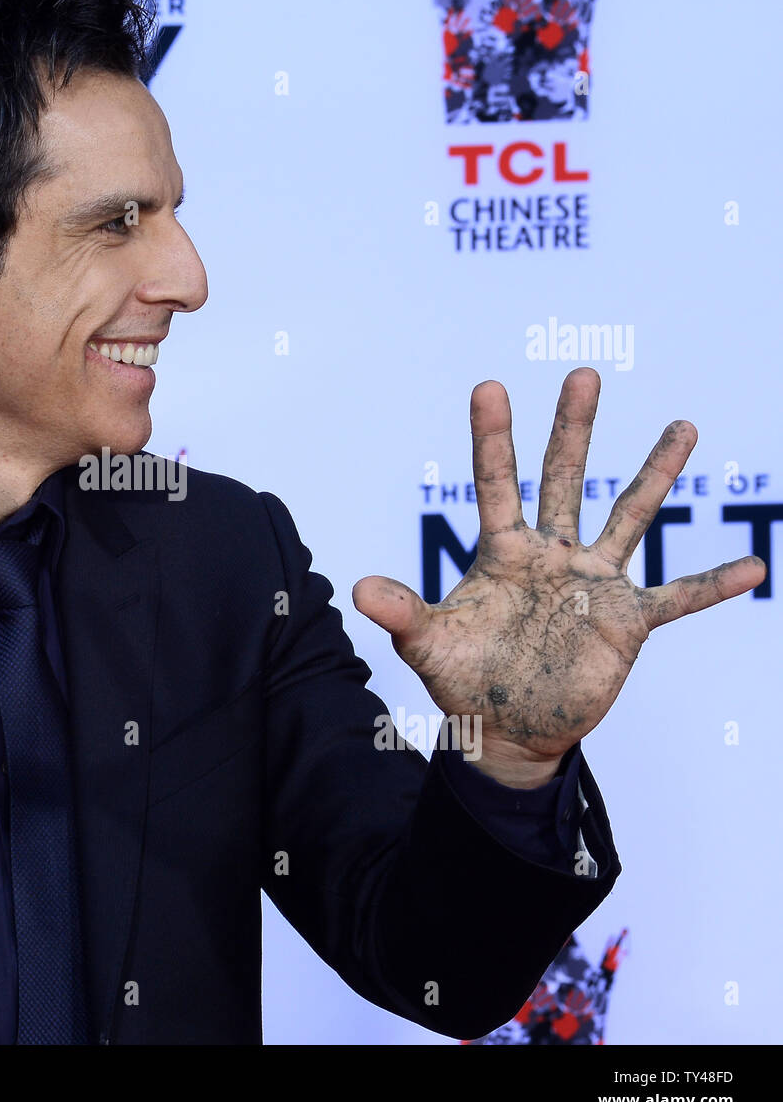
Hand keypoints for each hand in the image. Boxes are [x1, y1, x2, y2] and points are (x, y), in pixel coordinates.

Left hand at [352, 368, 765, 786]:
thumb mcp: (427, 645)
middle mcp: (550, 555)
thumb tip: (358, 589)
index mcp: (501, 553)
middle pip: (564, 478)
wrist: (505, 728)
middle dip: (572, 427)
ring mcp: (592, 583)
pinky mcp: (626, 622)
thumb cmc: (463, 679)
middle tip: (583, 373)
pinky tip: (756, 568)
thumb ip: (400, 613)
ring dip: (655, 474)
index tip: (488, 385)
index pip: (496, 483)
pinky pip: (678, 599)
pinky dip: (712, 586)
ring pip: (629, 517)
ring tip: (683, 425)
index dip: (492, 437)